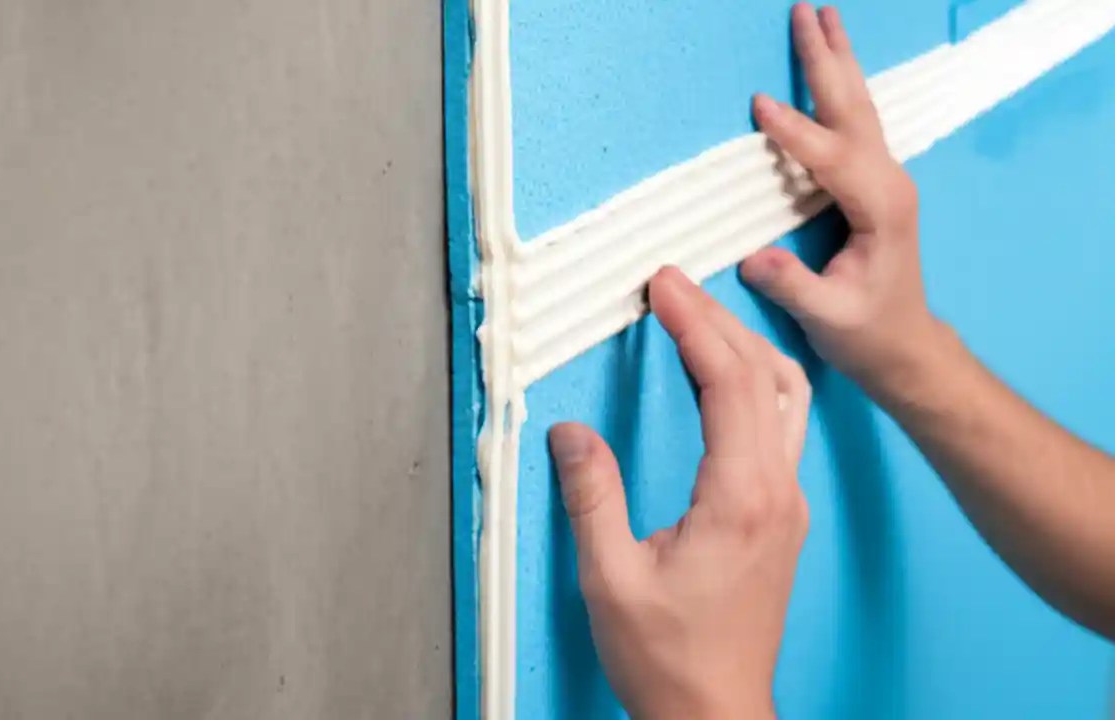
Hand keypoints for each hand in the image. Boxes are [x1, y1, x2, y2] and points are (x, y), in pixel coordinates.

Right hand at [549, 267, 810, 719]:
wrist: (715, 712)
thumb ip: (591, 496)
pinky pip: (781, 427)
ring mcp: (786, 505)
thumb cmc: (667, 658)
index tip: (667, 288)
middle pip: (764, 377)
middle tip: (676, 286)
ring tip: (703, 317)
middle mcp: (775, 493)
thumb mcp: (610, 578)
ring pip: (786, 398)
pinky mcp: (782, 518)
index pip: (728, 383)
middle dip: (718, 321)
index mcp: (739, 499)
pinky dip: (755, 384)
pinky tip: (728, 378)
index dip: (695, 325)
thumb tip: (571, 434)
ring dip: (747, 348)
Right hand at [741, 3, 940, 395]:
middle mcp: (888, 182)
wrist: (904, 344)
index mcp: (880, 209)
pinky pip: (853, 122)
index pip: (832, 158)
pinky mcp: (873, 181)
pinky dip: (838, 86)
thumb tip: (755, 258)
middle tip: (805, 12)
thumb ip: (794, 287)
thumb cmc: (867, 333)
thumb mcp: (828, 318)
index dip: (796, 133)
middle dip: (828, 60)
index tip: (761, 106)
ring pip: (858, 106)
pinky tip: (828, 66)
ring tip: (820, 17)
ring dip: (837, 60)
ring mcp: (884, 177)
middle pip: (853, 109)